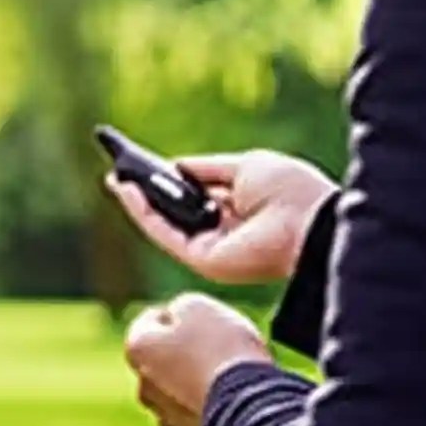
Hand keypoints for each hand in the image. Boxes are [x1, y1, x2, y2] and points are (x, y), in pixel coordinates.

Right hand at [107, 149, 335, 283]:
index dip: (168, 182)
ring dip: (137, 203)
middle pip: (174, 212)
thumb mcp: (244, 166)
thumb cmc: (289, 191)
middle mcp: (222, 231)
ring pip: (163, 224)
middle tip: (117, 174)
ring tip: (115, 178)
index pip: (194, 196)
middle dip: (145, 193)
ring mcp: (210, 248)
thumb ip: (206, 168)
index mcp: (238, 209)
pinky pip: (164, 234)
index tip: (142, 167)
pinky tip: (127, 191)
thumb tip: (174, 166)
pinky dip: (142, 213)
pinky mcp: (201, 259)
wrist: (309, 222)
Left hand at [125, 293, 272, 425]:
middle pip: (165, 357)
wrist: (251, 407)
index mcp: (137, 349)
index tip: (203, 316)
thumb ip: (181, 307)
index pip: (151, 320)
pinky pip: (202, 410)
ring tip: (234, 369)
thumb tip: (177, 318)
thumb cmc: (220, 350)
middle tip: (221, 341)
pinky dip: (215, 402)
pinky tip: (238, 395)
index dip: (178, 312)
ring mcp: (168, 415)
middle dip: (187, 347)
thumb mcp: (197, 306)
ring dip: (201, 376)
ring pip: (183, 386)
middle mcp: (144, 386)